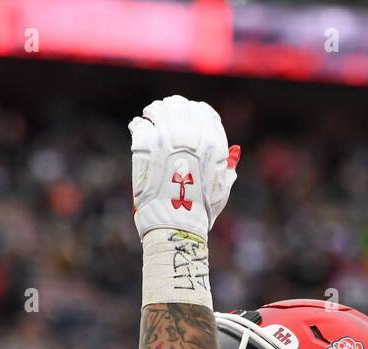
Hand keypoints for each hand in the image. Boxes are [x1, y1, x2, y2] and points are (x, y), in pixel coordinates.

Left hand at [128, 96, 239, 239]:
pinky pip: (139, 124)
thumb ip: (226, 167)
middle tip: (162, 113)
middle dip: (171, 108)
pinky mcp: (146, 144)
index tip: (185, 115)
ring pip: (158, 110)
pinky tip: (137, 128)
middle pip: (179, 106)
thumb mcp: (221, 187)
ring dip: (154, 112)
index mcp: (213, 141)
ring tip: (149, 118)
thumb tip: (230, 155)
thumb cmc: (200, 211)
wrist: (176, 223)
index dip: (192, 111)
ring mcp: (167, 137)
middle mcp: (191, 134)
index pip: (202, 111)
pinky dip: (138, 125)